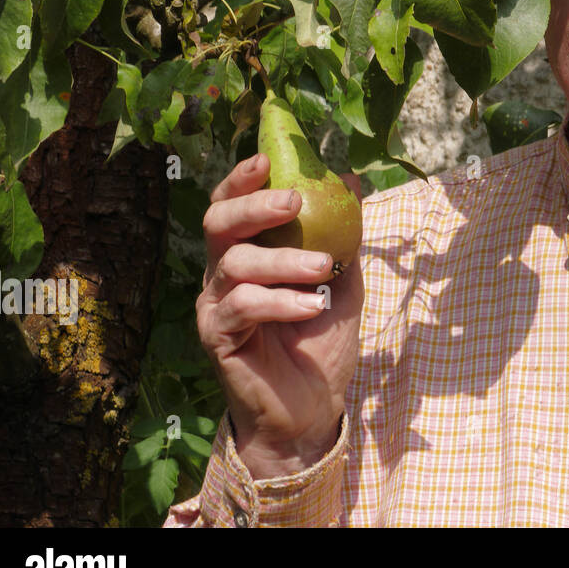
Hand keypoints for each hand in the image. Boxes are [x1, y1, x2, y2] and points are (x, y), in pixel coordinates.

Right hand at [198, 153, 362, 479]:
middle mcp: (223, 275)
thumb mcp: (343, 281)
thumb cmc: (321, 342)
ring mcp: (217, 306)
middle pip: (219, 224)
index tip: (265, 158)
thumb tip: (352, 180)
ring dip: (285, 261)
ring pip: (237, 264)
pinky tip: (311, 307)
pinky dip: (281, 302)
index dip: (241, 179)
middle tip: (292, 202)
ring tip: (324, 268)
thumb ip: (343, 234)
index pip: (232, 206)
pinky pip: (243, 307)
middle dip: (254, 205)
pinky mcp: (218, 338)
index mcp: (248, 253)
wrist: (313, 408)